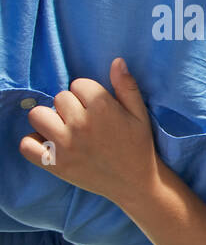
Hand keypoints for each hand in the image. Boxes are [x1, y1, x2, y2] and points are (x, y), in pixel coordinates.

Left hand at [20, 58, 161, 205]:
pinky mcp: (54, 164)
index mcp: (103, 109)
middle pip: (59, 98)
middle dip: (70, 107)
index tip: (97, 109)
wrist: (136, 183)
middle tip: (84, 123)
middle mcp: (81, 124)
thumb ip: (127, 87)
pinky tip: (50, 145)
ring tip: (64, 131)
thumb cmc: (139, 147)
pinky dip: (33, 143)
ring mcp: (65, 145)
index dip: (87, 95)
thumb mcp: (140, 115)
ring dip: (49, 121)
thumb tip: (117, 61)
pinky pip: (26, 144)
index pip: (78, 84)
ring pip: (37, 115)